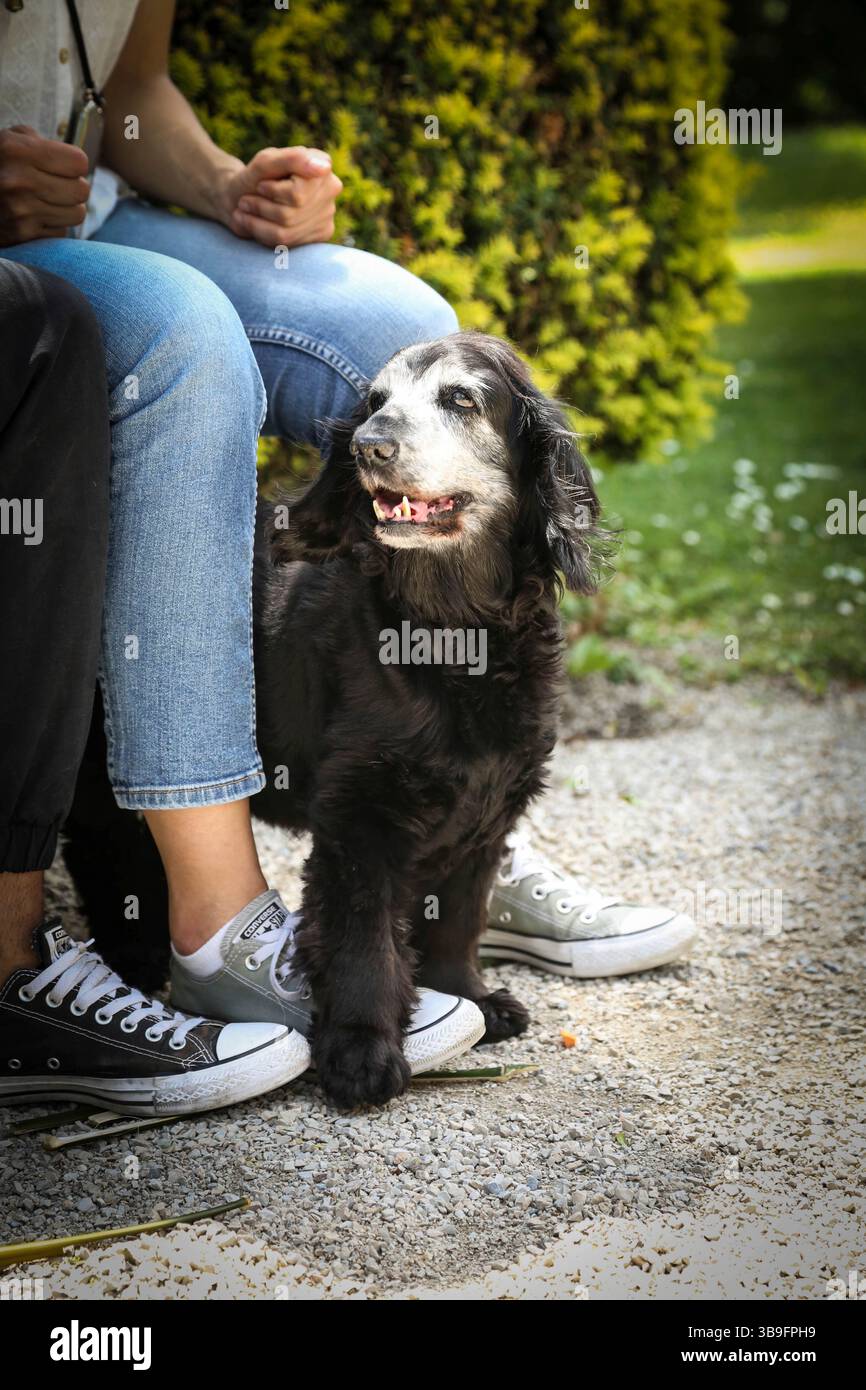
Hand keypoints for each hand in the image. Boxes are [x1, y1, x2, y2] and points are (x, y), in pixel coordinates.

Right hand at [0, 126, 90, 245]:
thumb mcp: (10, 140)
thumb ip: (42, 143)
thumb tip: (76, 162)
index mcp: (18, 151)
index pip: (79, 162)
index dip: (75, 163)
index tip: (66, 165)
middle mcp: (19, 181)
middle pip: (81, 191)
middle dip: (74, 187)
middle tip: (60, 185)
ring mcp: (20, 211)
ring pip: (76, 214)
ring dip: (67, 208)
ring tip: (48, 200)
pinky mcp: (22, 234)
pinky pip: (60, 232)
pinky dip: (53, 225)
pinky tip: (36, 216)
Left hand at [218, 145, 342, 248]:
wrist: (240, 197)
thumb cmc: (254, 176)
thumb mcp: (265, 162)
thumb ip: (293, 159)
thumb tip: (324, 168)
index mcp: (321, 163)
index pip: (296, 194)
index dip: (272, 192)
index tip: (260, 185)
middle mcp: (331, 187)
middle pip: (291, 214)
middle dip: (262, 207)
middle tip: (246, 201)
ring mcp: (329, 213)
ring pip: (287, 230)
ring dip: (258, 220)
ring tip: (247, 210)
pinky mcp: (321, 233)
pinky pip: (287, 242)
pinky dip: (263, 233)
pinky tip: (255, 223)